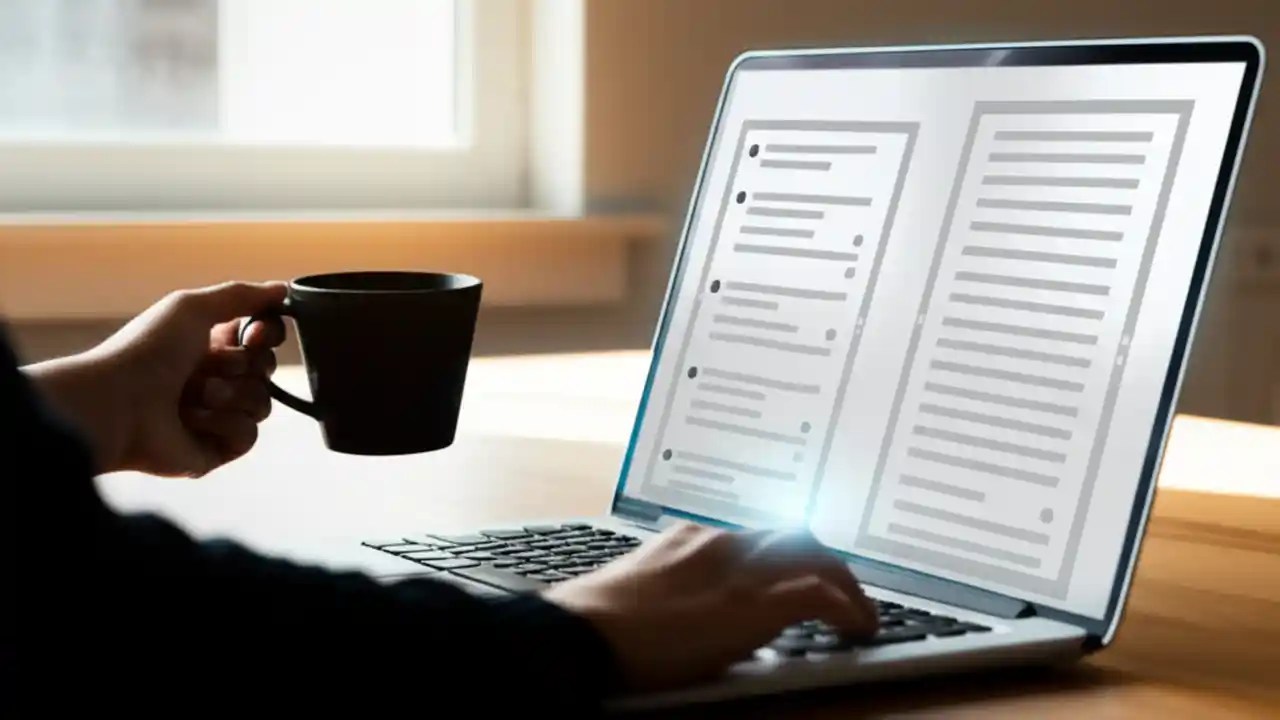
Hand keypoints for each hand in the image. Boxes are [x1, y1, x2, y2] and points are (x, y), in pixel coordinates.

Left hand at [26, 281, 286, 476]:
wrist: (117, 404)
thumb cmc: (147, 351)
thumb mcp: (193, 307)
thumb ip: (241, 295)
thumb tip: (283, 289)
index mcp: (208, 345)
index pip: (262, 338)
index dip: (266, 334)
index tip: (255, 333)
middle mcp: (214, 379)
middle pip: (266, 369)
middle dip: (243, 366)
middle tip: (212, 366)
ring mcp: (216, 416)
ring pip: (262, 403)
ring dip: (231, 395)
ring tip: (193, 396)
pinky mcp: (216, 448)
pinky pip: (249, 434)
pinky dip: (223, 424)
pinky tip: (193, 421)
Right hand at [542, 522, 877, 691]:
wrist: (584, 634)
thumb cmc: (595, 623)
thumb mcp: (639, 591)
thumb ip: (671, 586)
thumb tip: (686, 609)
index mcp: (691, 539)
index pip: (756, 536)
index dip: (785, 554)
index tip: (794, 571)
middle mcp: (721, 542)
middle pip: (793, 536)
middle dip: (824, 560)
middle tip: (843, 588)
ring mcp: (740, 571)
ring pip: (813, 554)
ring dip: (844, 581)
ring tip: (859, 611)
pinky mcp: (754, 605)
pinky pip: (819, 593)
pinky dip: (847, 606)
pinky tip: (859, 625)